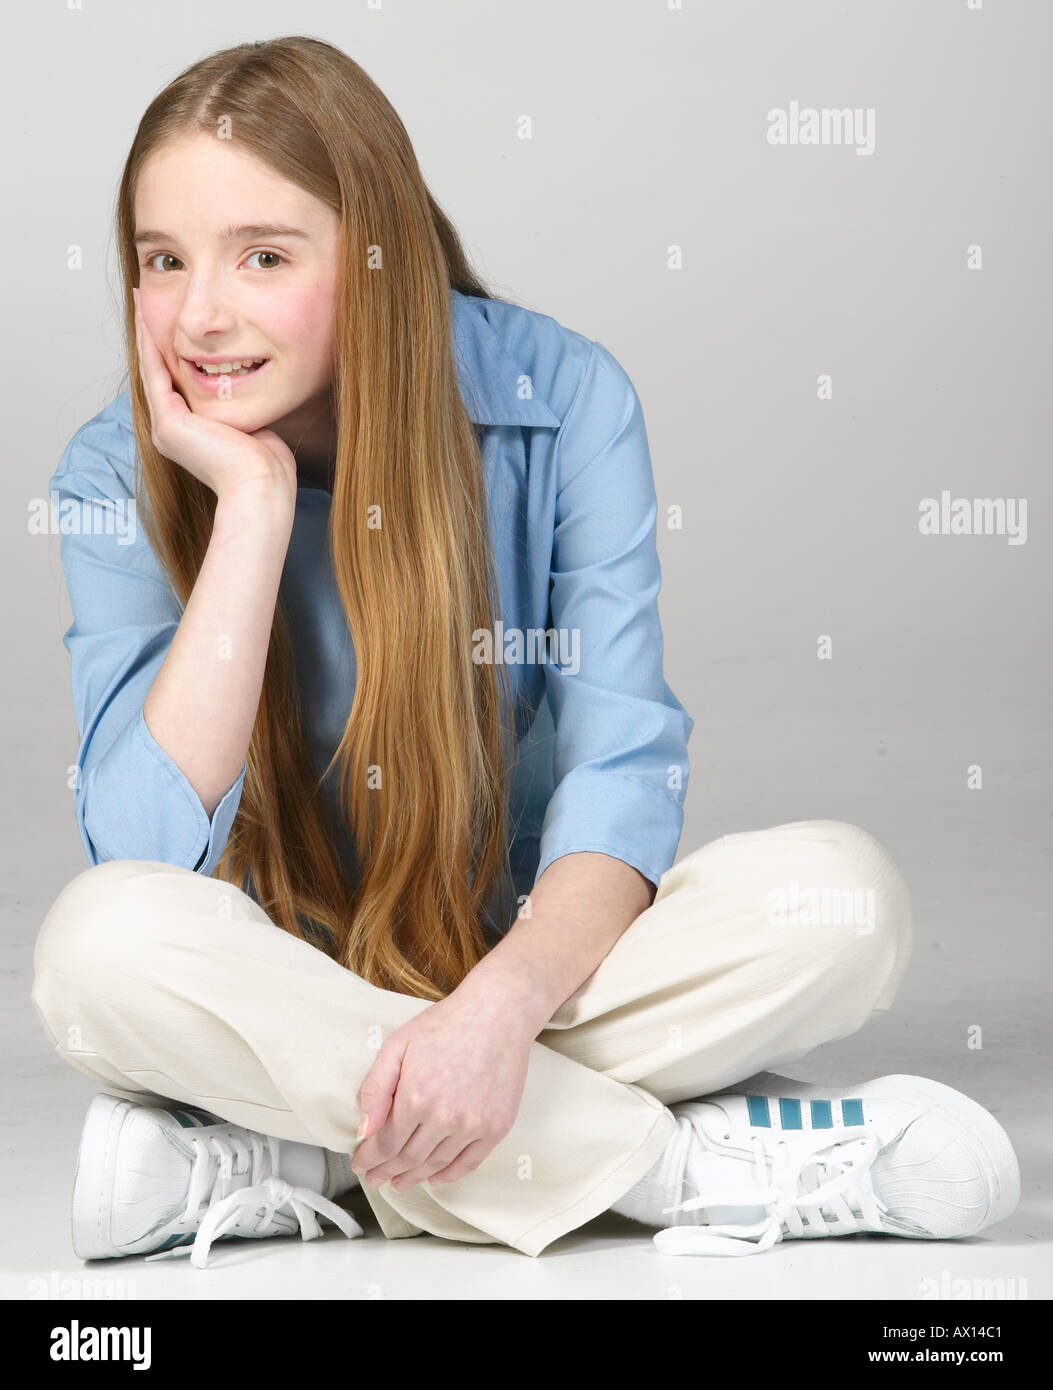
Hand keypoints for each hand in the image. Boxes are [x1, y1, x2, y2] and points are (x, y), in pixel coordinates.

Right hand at [132, 287, 297, 504]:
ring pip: (152, 369)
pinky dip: (151, 345)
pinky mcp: (168, 424)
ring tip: (141, 301)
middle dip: (153, 335)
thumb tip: (250, 387)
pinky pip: (156, 374)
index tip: (170, 320)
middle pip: (158, 372)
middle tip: (145, 301)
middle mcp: (170, 431)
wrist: (261, 486)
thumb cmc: (266, 465)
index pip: (174, 382)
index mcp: (188, 433)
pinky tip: (147, 319)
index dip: (170, 349)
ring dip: (146, 333)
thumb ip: (240, 406)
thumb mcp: (250, 425)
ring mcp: (166, 428)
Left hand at [351, 988, 534, 1191]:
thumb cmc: (446, 1024)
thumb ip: (376, 1088)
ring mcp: (473, 1125)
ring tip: (400, 1182)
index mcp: (415, 1097)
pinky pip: (469, 1163)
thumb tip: (364, 1131)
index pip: (385, 1144)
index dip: (370, 1159)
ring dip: (414, 1177)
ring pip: (436, 1164)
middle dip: (386, 1172)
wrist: (497, 1013)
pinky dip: (449, 1175)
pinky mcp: (496, 1127)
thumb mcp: (398, 1045)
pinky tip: (434, 1178)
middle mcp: (444, 1118)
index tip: (361, 1165)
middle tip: (376, 1179)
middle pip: (408, 1158)